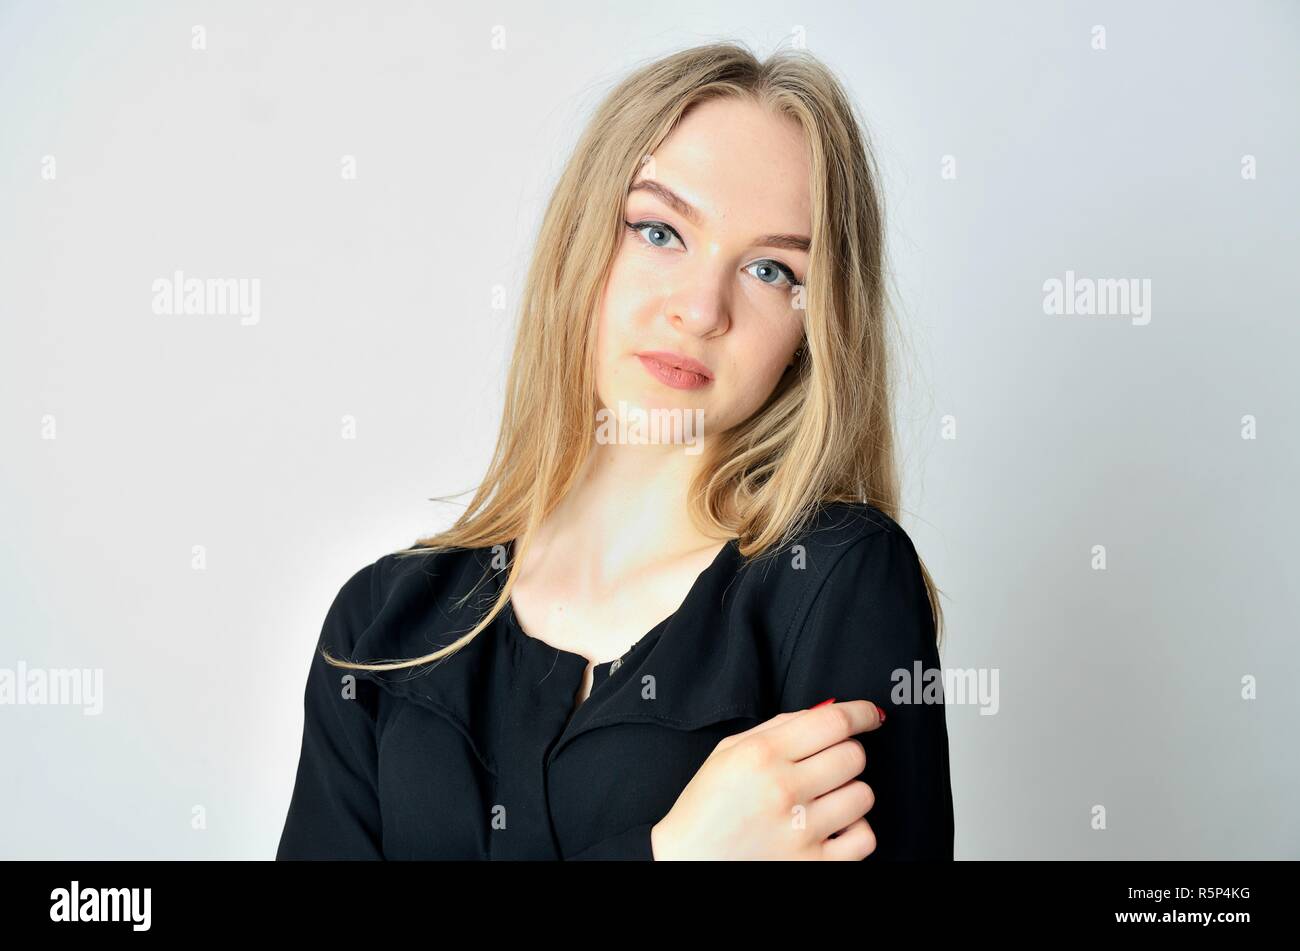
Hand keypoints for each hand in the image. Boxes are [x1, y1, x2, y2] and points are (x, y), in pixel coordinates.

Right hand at [649, 700, 882, 859]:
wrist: (686, 862)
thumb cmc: (705, 808)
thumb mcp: (728, 752)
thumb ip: (778, 726)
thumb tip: (827, 710)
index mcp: (762, 755)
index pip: (833, 722)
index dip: (861, 713)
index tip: (869, 715)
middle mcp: (783, 790)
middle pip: (853, 755)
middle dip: (847, 753)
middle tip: (827, 763)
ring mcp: (800, 831)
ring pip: (863, 795)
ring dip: (849, 792)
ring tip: (823, 798)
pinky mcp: (812, 864)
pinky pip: (864, 838)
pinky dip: (855, 830)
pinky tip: (832, 826)